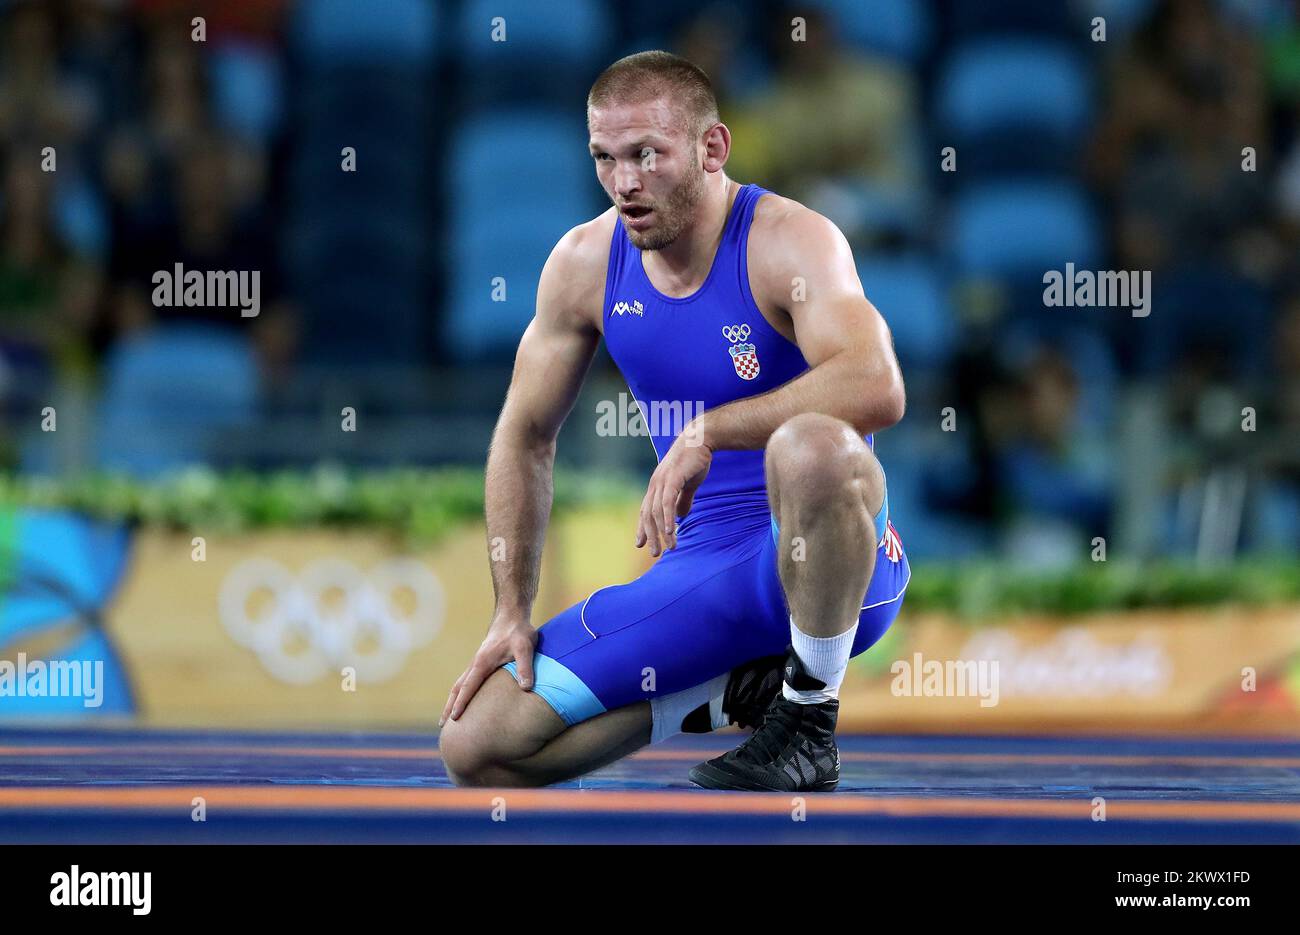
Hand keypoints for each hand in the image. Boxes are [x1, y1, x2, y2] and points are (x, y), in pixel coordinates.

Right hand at [439, 613, 536, 725]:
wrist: (512, 615)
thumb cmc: (518, 631)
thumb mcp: (525, 647)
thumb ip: (525, 667)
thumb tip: (526, 688)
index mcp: (482, 663)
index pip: (468, 686)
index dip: (461, 703)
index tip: (453, 718)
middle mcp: (476, 664)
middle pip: (458, 688)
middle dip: (449, 706)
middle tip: (442, 725)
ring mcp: (478, 663)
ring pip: (460, 684)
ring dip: (453, 700)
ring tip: (448, 717)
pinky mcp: (482, 662)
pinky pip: (468, 681)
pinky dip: (462, 692)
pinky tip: (465, 700)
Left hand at [635, 420, 712, 555]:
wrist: (701, 438)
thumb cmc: (695, 459)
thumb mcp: (688, 484)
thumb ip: (683, 500)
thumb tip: (680, 517)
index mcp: (657, 485)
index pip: (645, 510)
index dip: (642, 528)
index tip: (640, 544)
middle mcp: (655, 484)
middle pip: (647, 515)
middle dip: (650, 536)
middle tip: (655, 554)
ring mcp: (662, 481)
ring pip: (656, 512)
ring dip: (661, 532)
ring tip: (669, 547)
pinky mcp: (672, 478)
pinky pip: (667, 502)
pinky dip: (667, 518)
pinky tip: (670, 531)